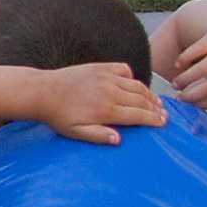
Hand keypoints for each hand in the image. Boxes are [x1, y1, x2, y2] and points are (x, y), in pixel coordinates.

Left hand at [37, 62, 167, 144]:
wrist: (42, 92)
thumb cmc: (57, 115)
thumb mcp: (75, 131)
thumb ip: (98, 135)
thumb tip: (118, 140)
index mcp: (106, 110)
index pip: (139, 115)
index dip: (154, 119)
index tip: (163, 123)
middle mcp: (110, 91)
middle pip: (142, 100)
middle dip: (155, 108)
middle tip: (164, 114)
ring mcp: (106, 77)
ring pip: (136, 85)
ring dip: (148, 93)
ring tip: (155, 101)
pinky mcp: (100, 67)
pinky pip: (123, 69)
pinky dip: (131, 76)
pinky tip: (133, 83)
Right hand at [171, 20, 206, 107]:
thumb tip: (192, 108)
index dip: (201, 103)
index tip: (187, 105)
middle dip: (192, 94)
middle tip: (178, 97)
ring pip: (204, 68)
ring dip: (186, 78)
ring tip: (175, 83)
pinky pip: (196, 50)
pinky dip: (184, 59)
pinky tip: (178, 65)